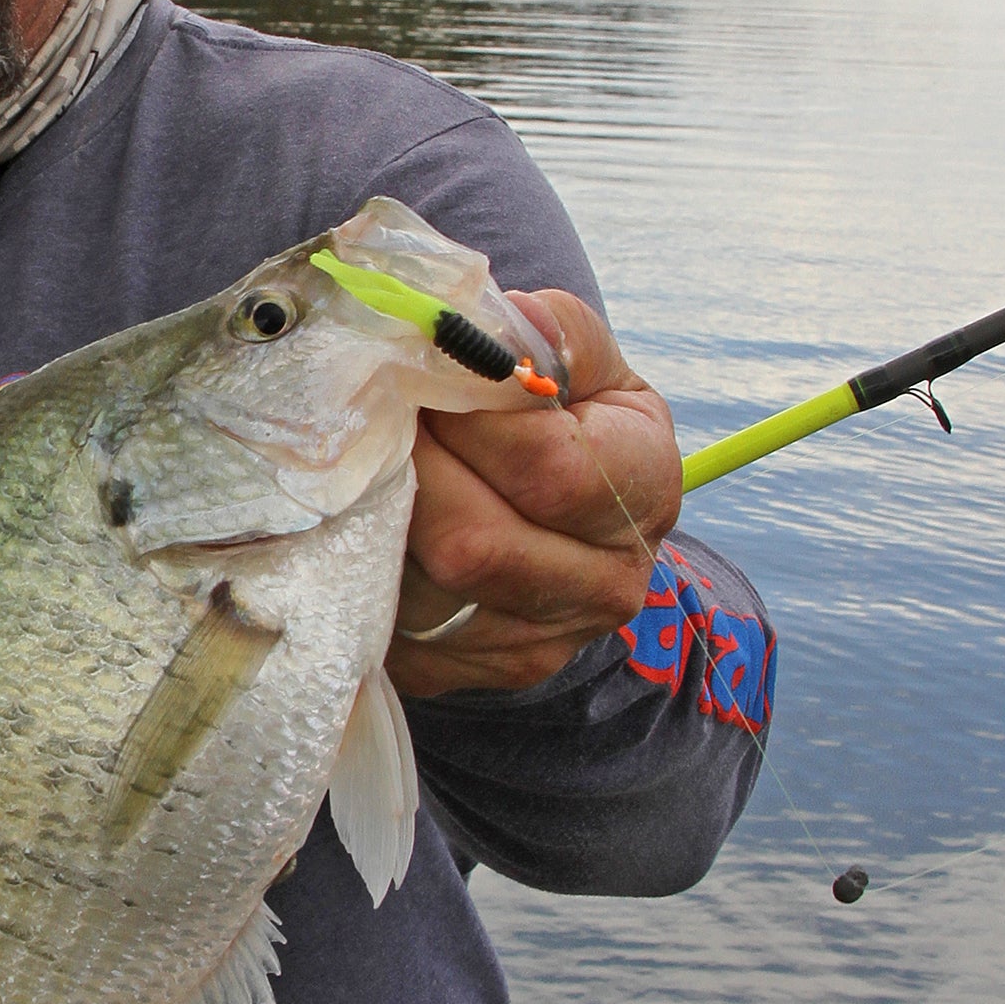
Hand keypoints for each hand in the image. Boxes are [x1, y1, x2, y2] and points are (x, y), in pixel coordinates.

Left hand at [387, 289, 681, 696]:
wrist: (561, 512)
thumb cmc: (570, 419)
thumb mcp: (585, 363)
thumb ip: (551, 335)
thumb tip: (487, 329)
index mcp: (646, 492)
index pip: (548, 467)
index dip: (467, 416)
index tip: (419, 373)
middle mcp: (605, 585)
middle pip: (473, 543)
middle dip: (406, 468)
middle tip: (371, 415)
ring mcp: (536, 645)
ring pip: (419, 589)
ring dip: (372, 517)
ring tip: (360, 461)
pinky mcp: (465, 673)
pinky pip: (388, 626)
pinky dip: (359, 566)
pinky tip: (358, 517)